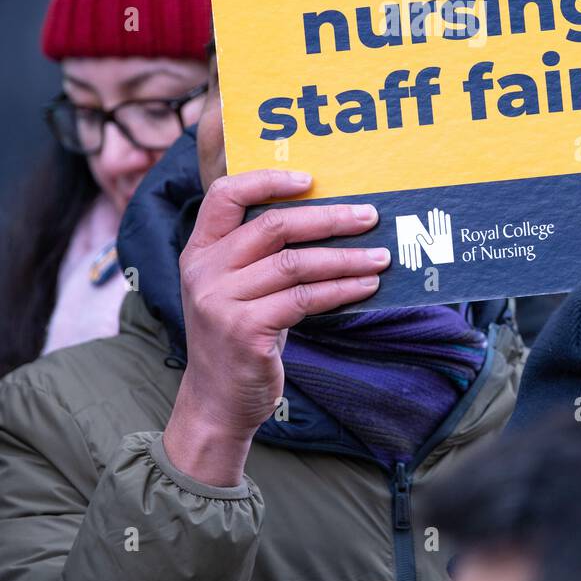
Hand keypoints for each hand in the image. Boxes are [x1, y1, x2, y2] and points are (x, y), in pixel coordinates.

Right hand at [163, 169, 388, 485]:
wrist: (216, 402)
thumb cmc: (239, 334)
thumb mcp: (237, 287)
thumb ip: (260, 253)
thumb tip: (330, 217)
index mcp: (199, 250)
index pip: (226, 195)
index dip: (268, 180)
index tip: (311, 178)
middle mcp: (204, 271)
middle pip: (273, 226)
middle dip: (329, 218)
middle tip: (370, 215)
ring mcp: (221, 301)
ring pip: (295, 264)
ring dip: (345, 258)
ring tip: (380, 256)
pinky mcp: (245, 331)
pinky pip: (304, 299)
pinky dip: (341, 290)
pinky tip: (366, 286)